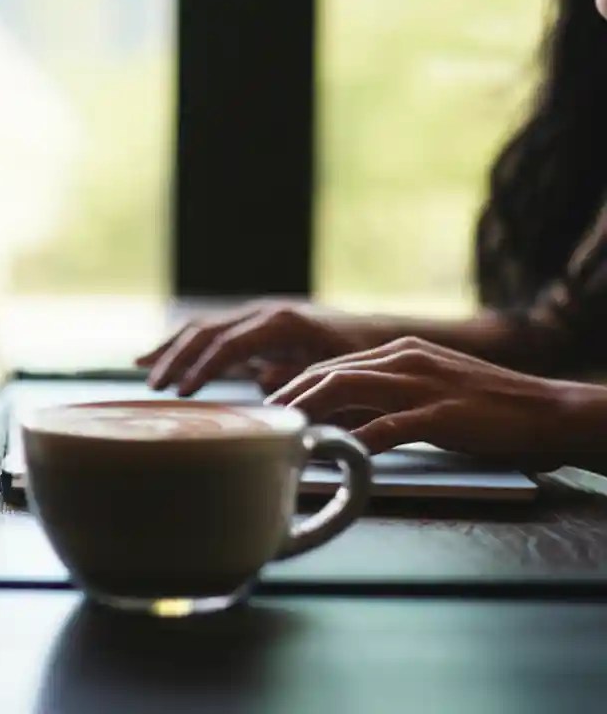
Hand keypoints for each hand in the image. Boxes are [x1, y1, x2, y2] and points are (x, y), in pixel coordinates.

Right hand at [137, 302, 387, 395]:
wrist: (375, 334)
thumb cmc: (359, 359)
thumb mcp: (337, 373)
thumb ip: (300, 380)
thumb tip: (266, 389)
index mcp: (283, 323)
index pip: (229, 344)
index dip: (202, 369)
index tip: (182, 394)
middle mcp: (264, 312)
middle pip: (206, 331)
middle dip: (176, 359)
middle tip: (155, 389)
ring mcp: (254, 315)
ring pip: (201, 327)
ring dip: (171, 350)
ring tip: (144, 373)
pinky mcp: (249, 325)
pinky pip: (206, 331)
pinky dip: (178, 344)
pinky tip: (151, 357)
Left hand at [266, 337, 606, 465]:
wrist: (546, 409)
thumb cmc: (483, 408)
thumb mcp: (425, 391)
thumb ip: (383, 399)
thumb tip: (336, 420)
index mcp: (397, 352)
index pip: (329, 365)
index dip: (293, 386)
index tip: (267, 408)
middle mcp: (404, 360)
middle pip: (327, 373)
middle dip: (288, 398)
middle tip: (261, 423)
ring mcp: (422, 384)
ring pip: (347, 389)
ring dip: (309, 412)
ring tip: (282, 434)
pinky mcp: (441, 414)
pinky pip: (388, 426)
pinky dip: (357, 441)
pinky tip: (335, 456)